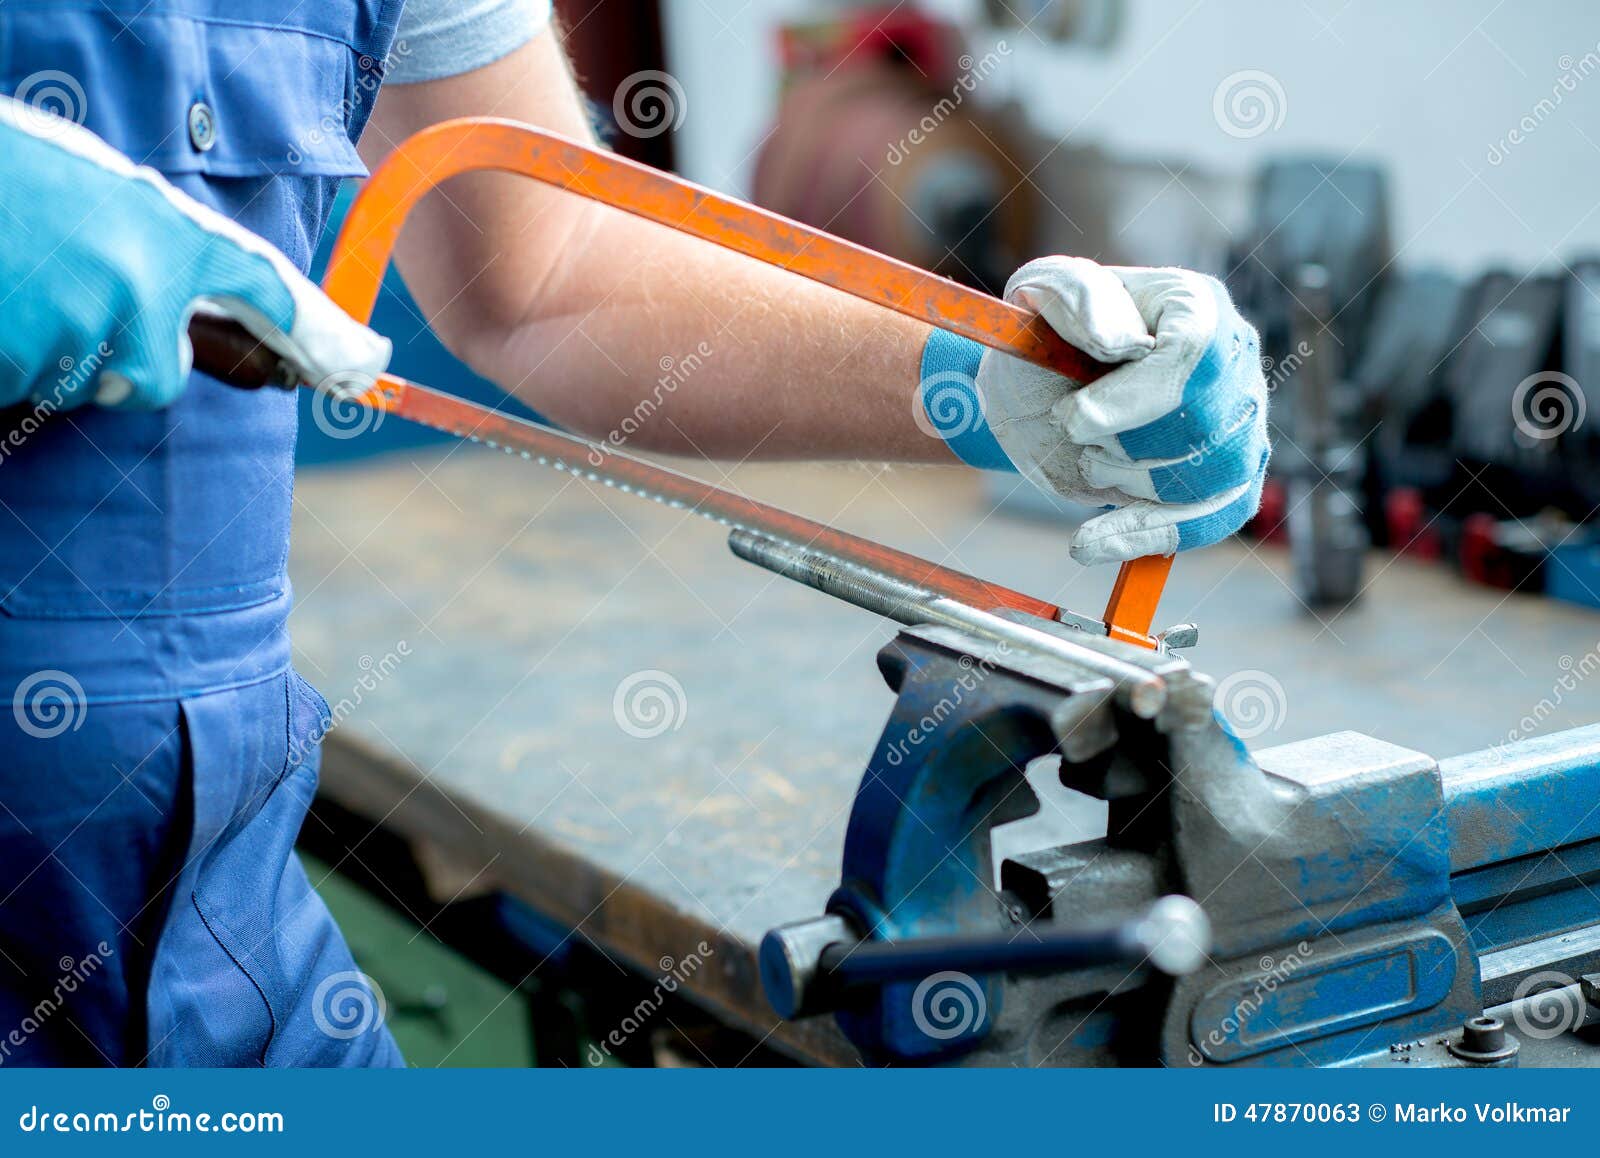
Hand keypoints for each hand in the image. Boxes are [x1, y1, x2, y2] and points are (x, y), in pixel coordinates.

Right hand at [0, 97, 388, 410]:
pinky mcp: (24, 359)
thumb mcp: (106, 193)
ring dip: (49, 355)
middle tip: (68, 303)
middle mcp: (141, 286)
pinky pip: (28, 389)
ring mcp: (82, 327)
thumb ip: (160, 249)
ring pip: (86, 386)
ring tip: (16, 285)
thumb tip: (205, 318)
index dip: (310, 329)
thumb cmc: (23, 176)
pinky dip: (9, 362)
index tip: (357, 362)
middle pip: (155, 378)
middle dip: (120, 363)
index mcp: (168, 234)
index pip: (264, 287)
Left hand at [977, 256, 1269, 564]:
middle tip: (1073, 434)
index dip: (1135, 397)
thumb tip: (1118, 341)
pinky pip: (1211, 521)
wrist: (1041, 390)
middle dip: (1125, 445)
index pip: (1196, 354)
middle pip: (1207, 425)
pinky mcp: (1229, 481)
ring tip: (1087, 464)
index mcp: (1197, 306)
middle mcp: (1235, 363)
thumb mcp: (1042, 296)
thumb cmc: (1047, 336)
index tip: (1075, 421)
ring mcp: (1241, 425)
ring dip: (1129, 483)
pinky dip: (1146, 536)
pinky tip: (1089, 542)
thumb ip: (1077, 300)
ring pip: (1213, 479)